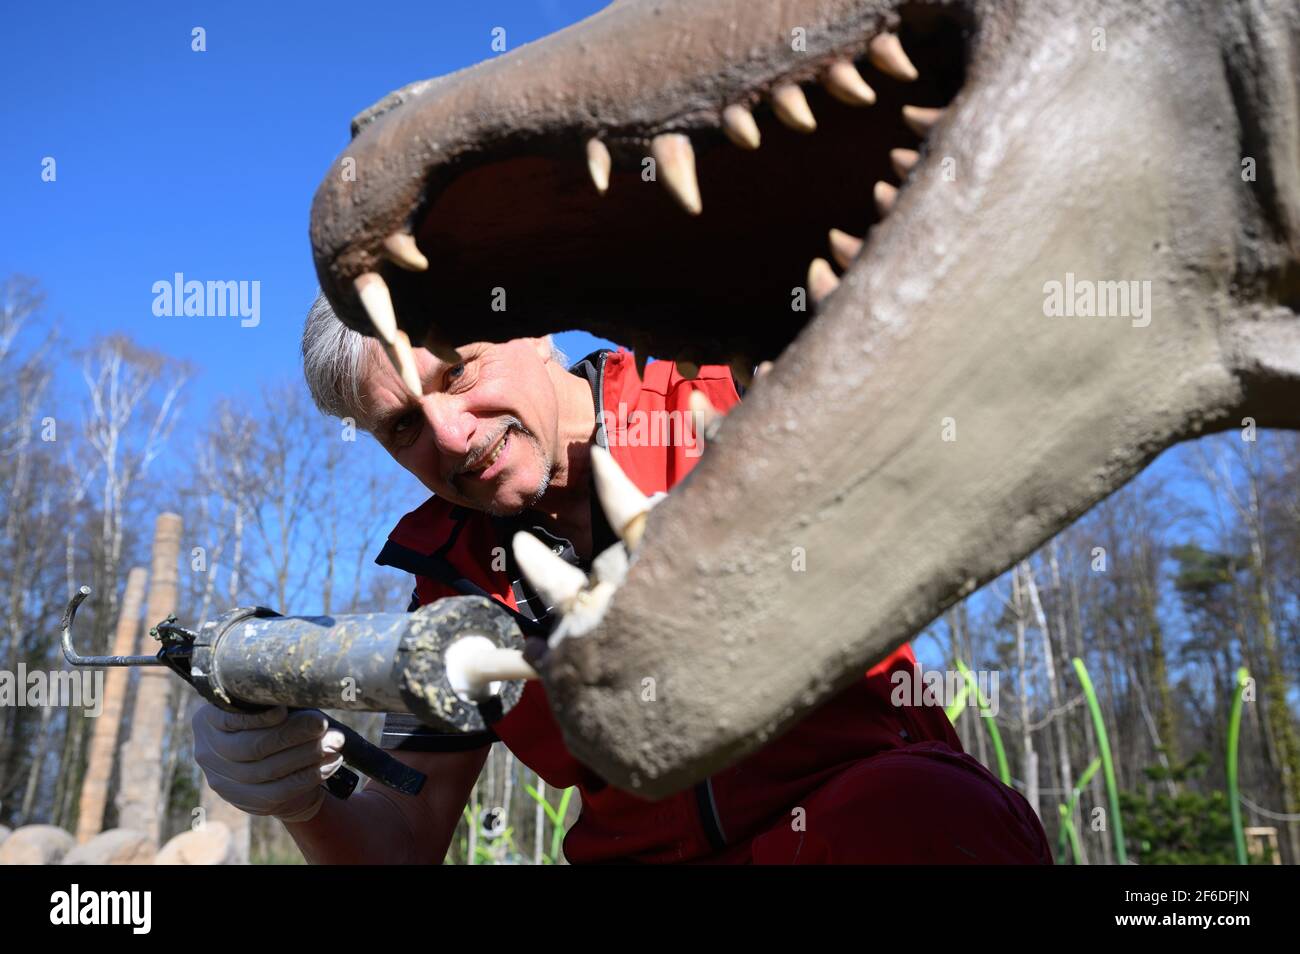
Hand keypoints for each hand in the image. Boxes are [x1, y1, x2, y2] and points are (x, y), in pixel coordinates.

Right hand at [192, 705, 345, 823]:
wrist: (274, 769)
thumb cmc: (273, 724)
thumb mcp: (267, 707)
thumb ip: (274, 700)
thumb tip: (302, 693)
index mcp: (208, 721)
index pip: (230, 720)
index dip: (258, 717)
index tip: (285, 708)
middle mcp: (208, 753)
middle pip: (253, 746)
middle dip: (293, 734)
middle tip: (322, 725)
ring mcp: (223, 782)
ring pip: (268, 770)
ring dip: (308, 755)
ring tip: (335, 742)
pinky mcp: (246, 802)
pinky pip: (280, 791)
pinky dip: (310, 775)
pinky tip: (331, 762)